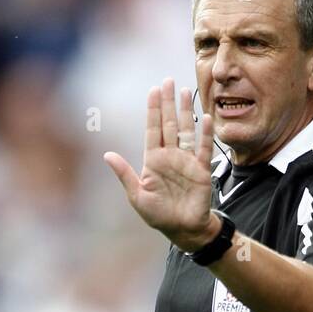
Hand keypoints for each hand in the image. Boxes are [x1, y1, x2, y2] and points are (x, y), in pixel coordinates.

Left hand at [103, 78, 217, 251]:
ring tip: (186, 91)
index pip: (152, 129)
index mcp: (153, 160)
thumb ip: (125, 174)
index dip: (153, 110)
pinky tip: (206, 119)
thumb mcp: (137, 196)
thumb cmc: (159, 216)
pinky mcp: (201, 170)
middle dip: (168, 103)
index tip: (154, 90)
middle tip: (168, 81)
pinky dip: (205, 135)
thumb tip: (107, 155)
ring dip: (186, 112)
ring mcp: (187, 161)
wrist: (183, 230)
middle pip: (169, 124)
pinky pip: (204, 149)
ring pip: (186, 131)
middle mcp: (170, 156)